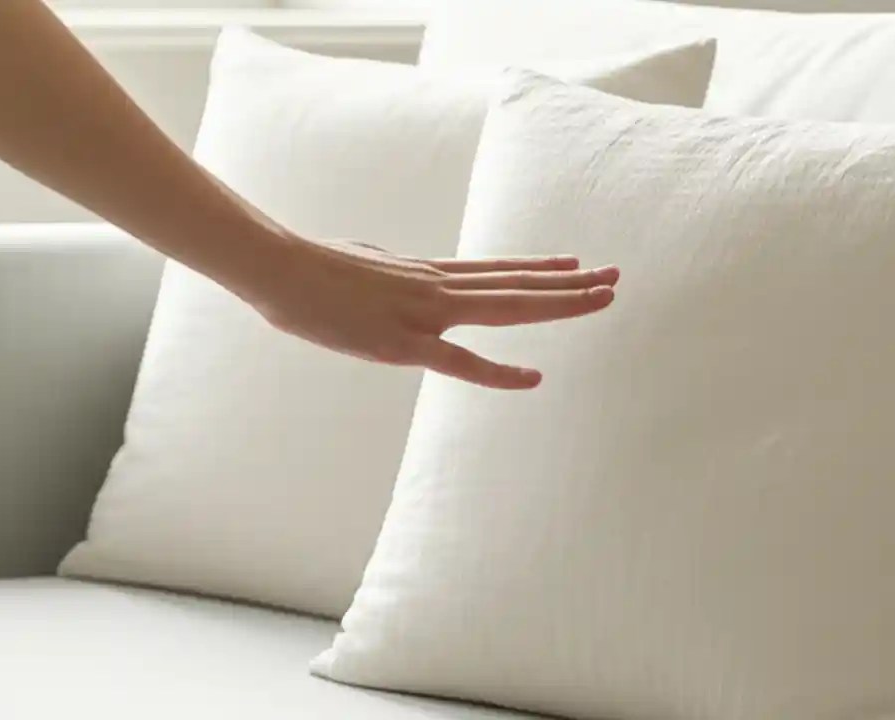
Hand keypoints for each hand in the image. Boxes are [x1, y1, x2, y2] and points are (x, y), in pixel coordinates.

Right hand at [242, 235, 618, 389]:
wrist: (279, 269)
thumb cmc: (311, 268)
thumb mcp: (365, 262)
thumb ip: (391, 271)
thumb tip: (395, 272)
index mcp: (427, 273)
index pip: (497, 269)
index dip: (540, 268)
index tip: (576, 263)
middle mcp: (437, 287)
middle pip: (517, 284)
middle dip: (571, 284)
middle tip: (615, 278)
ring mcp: (424, 313)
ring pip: (507, 307)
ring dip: (559, 303)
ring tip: (603, 298)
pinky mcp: (403, 344)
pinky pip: (461, 362)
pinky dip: (500, 371)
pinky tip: (535, 376)